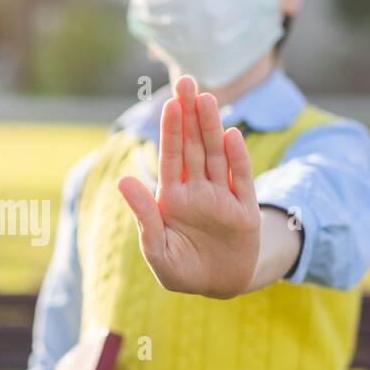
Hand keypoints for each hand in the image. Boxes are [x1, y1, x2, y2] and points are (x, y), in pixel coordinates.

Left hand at [116, 75, 259, 298]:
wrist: (217, 287)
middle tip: (187, 82)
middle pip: (194, 147)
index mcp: (172, 197)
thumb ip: (144, 216)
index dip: (171, 130)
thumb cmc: (182, 270)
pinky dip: (237, 159)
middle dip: (190, 116)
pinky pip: (242, 180)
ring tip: (207, 99)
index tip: (170, 103)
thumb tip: (124, 181)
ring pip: (216, 156)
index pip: (171, 157)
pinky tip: (231, 136)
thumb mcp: (157, 250)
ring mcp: (222, 197)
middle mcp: (197, 190)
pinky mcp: (245, 210)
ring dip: (212, 128)